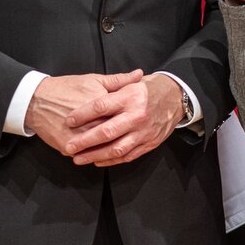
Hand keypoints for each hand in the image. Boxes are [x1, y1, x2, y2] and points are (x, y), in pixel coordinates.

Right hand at [24, 72, 139, 154]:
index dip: (132, 121)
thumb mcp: (93, 80)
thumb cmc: (66, 88)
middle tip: (135, 139)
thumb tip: (140, 74)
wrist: (36, 100)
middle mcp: (91, 123)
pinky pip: (86, 156)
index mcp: (100, 105)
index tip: (139, 122)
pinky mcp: (68, 147)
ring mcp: (79, 138)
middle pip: (114, 135)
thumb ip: (118, 81)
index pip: (123, 117)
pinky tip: (104, 156)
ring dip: (112, 151)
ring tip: (121, 149)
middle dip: (126, 138)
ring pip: (102, 149)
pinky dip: (95, 157)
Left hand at [62, 71, 183, 166]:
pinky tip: (97, 161)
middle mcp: (137, 115)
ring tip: (79, 159)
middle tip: (69, 147)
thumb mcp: (131, 83)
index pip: (101, 106)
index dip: (83, 115)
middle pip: (107, 131)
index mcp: (130, 97)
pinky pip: (127, 155)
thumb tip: (86, 91)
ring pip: (116, 148)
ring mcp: (144, 132)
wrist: (176, 99)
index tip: (68, 121)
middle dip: (85, 141)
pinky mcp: (149, 143)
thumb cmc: (148, 90)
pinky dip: (111, 160)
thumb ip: (110, 87)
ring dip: (96, 156)